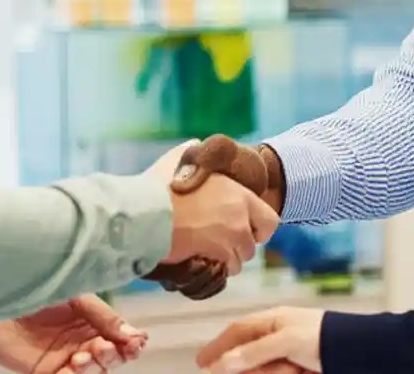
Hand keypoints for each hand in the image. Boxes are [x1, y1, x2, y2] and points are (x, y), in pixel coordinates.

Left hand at [0, 295, 146, 373]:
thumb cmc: (34, 287)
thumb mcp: (75, 295)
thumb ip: (102, 315)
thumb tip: (133, 334)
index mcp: (92, 318)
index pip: (120, 335)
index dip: (131, 341)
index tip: (135, 342)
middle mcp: (81, 339)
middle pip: (111, 358)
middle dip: (114, 356)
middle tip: (105, 347)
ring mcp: (63, 357)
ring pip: (93, 372)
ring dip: (94, 367)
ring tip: (82, 355)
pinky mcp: (44, 371)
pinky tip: (72, 366)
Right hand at [149, 142, 279, 275]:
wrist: (143, 212)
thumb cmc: (157, 187)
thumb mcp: (179, 160)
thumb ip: (192, 151)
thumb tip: (195, 143)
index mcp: (237, 193)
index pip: (270, 220)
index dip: (259, 229)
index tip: (246, 231)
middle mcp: (239, 215)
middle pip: (253, 244)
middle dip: (239, 247)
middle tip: (221, 243)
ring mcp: (229, 236)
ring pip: (240, 260)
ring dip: (227, 260)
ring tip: (209, 253)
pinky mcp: (215, 253)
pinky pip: (225, 269)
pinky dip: (216, 268)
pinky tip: (201, 259)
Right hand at [196, 307, 324, 373]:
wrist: (359, 352)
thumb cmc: (322, 338)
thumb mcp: (286, 342)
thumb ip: (254, 353)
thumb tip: (222, 364)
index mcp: (274, 320)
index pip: (238, 331)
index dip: (218, 345)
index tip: (201, 362)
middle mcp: (278, 335)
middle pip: (248, 355)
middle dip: (250, 367)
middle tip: (268, 370)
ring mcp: (288, 353)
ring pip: (263, 368)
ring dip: (271, 372)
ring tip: (295, 370)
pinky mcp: (296, 368)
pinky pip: (276, 373)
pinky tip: (296, 372)